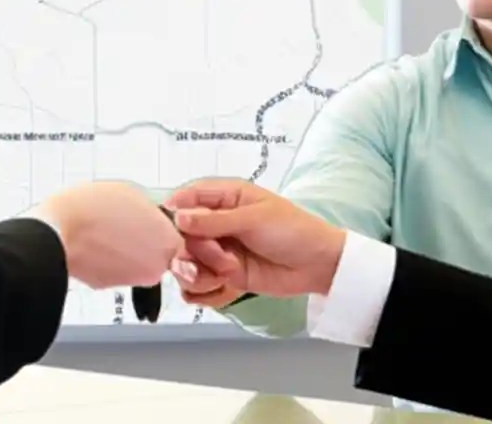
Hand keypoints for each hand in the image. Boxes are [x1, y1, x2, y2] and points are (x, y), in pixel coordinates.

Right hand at [32, 180, 181, 288]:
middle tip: (129, 223)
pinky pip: (116, 270)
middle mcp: (154, 267)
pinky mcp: (108, 286)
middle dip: (148, 241)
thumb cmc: (92, 209)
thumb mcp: (133, 194)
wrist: (57, 233)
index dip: (166, 230)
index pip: (182, 242)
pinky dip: (110, 259)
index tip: (156, 224)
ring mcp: (130, 279)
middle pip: (160, 254)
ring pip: (137, 263)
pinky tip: (96, 242)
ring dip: (127, 250)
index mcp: (167, 242)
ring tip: (107, 230)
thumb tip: (151, 216)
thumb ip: (152, 211)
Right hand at [165, 177, 346, 297]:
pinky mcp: (222, 276)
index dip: (175, 211)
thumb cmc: (292, 230)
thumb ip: (214, 220)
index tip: (173, 227)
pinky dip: (205, 292)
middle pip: (180, 237)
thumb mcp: (254, 218)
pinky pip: (196, 288)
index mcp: (224, 198)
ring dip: (200, 273)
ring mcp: (217, 252)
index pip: (186, 198)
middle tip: (219, 256)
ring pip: (184, 265)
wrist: (317, 266)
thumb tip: (178, 218)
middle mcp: (215, 224)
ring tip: (226, 273)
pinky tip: (224, 289)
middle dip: (194, 250)